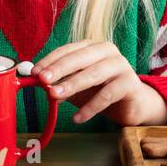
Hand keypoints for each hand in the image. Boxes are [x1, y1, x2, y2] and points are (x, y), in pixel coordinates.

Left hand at [33, 41, 166, 125]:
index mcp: (92, 47)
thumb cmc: (101, 90)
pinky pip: (108, 95)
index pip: (68, 50)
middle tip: (43, 80)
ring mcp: (121, 66)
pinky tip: (78, 118)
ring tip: (55, 96)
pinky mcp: (130, 83)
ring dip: (73, 84)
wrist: (132, 104)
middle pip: (81, 57)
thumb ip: (59, 82)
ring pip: (95, 73)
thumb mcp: (77, 85)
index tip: (34, 73)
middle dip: (60, 68)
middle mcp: (108, 51)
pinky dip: (91, 107)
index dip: (50, 60)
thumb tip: (37, 83)